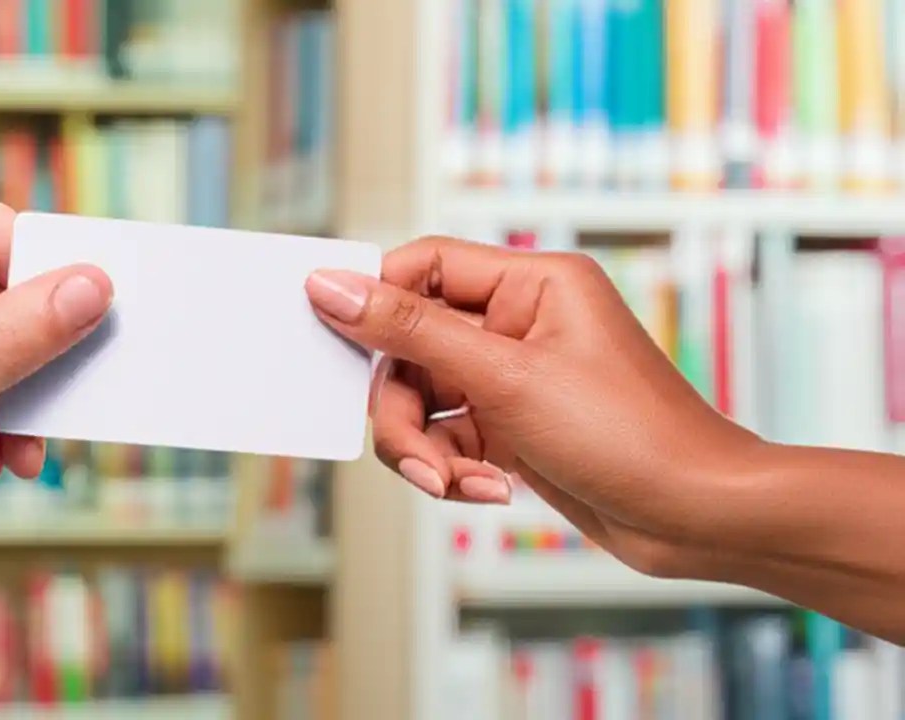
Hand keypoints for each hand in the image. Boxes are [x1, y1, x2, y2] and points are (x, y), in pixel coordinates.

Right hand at [305, 237, 763, 578]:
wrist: (693, 517)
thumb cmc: (627, 433)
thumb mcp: (504, 377)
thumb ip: (410, 330)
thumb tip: (333, 285)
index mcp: (529, 284)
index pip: (422, 266)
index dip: (373, 299)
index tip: (331, 335)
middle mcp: (518, 323)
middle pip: (410, 346)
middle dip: (402, 408)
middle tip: (417, 455)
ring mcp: (513, 377)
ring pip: (422, 399)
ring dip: (425, 449)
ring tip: (455, 484)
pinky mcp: (511, 427)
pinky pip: (447, 438)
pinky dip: (453, 470)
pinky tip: (488, 493)